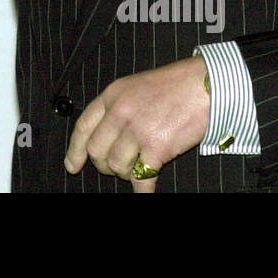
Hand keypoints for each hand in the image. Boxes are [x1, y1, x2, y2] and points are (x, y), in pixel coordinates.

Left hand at [63, 55, 209, 191]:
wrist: (204, 85)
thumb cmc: (174, 85)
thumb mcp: (136, 86)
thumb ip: (119, 107)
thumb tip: (108, 134)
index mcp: (112, 95)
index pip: (84, 127)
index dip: (75, 150)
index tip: (72, 165)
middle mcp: (120, 112)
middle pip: (97, 151)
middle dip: (104, 165)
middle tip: (115, 168)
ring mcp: (137, 130)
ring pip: (116, 166)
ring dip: (125, 174)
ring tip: (137, 168)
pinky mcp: (156, 147)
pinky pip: (141, 179)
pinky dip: (142, 190)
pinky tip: (144, 192)